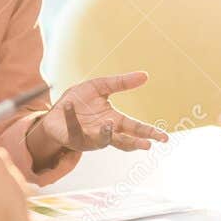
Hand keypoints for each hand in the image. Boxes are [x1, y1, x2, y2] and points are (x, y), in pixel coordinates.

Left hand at [26, 72, 168, 168]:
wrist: (56, 111)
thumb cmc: (80, 101)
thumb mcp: (101, 86)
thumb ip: (121, 83)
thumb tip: (145, 75)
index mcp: (115, 121)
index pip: (136, 128)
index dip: (150, 133)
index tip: (164, 137)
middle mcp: (105, 133)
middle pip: (124, 141)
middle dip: (136, 142)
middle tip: (148, 145)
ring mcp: (90, 138)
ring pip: (101, 141)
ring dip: (105, 133)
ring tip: (109, 123)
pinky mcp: (73, 137)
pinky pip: (73, 128)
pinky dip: (70, 116)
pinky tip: (68, 105)